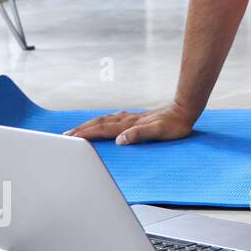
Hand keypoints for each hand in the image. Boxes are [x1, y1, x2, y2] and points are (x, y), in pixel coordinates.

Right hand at [64, 104, 197, 145]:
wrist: (185, 110)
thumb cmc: (174, 125)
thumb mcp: (159, 132)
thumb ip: (139, 135)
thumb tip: (120, 140)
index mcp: (129, 125)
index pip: (103, 130)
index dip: (87, 134)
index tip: (71, 138)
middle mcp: (127, 120)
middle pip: (99, 124)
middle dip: (82, 130)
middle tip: (66, 136)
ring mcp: (131, 117)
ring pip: (104, 120)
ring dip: (89, 125)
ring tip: (77, 130)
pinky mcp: (136, 118)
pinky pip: (113, 120)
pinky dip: (102, 122)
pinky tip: (102, 123)